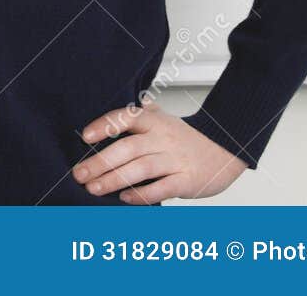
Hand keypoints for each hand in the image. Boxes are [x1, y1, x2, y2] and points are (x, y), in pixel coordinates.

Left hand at [72, 93, 248, 203]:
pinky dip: (141, 195)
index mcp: (154, 121)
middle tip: (80, 174)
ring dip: (114, 180)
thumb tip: (120, 107)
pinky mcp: (187, 180)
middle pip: (127, 148)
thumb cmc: (188, 138)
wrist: (226, 149)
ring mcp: (175, 159)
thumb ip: (141, 113)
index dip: (105, 125)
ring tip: (94, 188)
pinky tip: (125, 199)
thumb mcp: (164, 119)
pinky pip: (161, 188)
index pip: (126, 117)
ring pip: (140, 169)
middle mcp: (163, 138)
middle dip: (100, 162)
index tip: (86, 136)